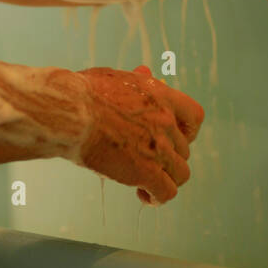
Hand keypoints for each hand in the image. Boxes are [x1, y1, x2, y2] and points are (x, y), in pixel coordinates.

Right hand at [76, 64, 203, 205]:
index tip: (174, 138)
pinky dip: (157, 197)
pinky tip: (144, 195)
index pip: (195, 116)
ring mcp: (159, 147)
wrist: (72, 112)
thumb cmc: (85, 92)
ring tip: (148, 183)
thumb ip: (135, 79)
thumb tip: (145, 71)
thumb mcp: (116, 77)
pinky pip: (166, 192)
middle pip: (184, 149)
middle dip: (168, 157)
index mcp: (161, 96)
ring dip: (166, 178)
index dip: (187, 131)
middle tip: (146, 161)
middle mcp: (166, 121)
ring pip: (181, 173)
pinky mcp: (146, 171)